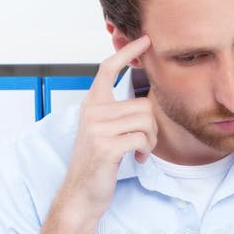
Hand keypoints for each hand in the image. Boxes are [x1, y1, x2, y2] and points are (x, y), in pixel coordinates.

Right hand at [62, 35, 156, 214]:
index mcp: (91, 104)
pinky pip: (143, 138)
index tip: (145, 40)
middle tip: (144, 142)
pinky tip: (137, 159)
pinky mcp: (106, 146)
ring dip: (151, 140)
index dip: (126, 52)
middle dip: (151, 126)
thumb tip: (144, 103)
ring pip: (146, 121)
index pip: (107, 69)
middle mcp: (92, 112)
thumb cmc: (97, 164)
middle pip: (142, 104)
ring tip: (140, 151)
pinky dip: (146, 150)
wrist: (82, 193)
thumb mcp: (103, 131)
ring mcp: (97, 128)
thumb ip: (116, 113)